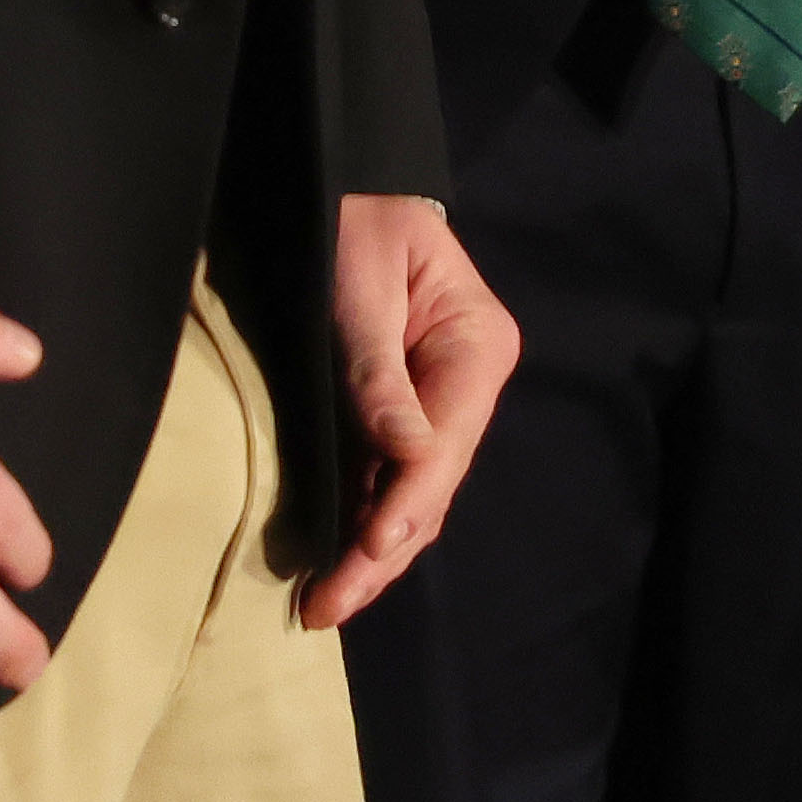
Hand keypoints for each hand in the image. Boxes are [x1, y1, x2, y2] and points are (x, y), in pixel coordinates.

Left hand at [302, 192, 518, 629]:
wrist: (338, 194)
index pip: (445, 444)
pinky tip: (336, 567)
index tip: (367, 550)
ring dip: (373, 554)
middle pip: (433, 485)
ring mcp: (441, 406)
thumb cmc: (352, 225)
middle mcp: (469, 385)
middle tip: (325, 606)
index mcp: (477, 347)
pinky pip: (391, 484)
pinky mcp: (403, 418)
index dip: (407, 504)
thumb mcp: (362, 284)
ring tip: (324, 604)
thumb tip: (407, 455)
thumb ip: (378, 369)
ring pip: (415, 498)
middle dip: (383, 551)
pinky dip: (366, 526)